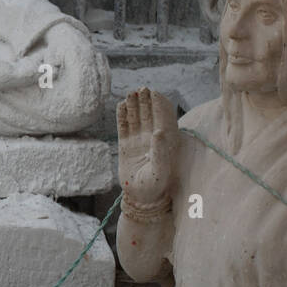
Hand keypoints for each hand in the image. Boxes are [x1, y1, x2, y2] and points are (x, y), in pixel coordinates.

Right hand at [116, 88, 177, 204]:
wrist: (141, 198)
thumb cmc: (156, 185)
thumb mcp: (160, 170)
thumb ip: (160, 151)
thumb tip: (159, 131)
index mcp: (165, 142)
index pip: (163, 117)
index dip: (159, 104)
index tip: (154, 93)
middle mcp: (152, 138)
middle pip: (149, 114)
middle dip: (146, 101)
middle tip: (141, 89)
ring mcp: (138, 141)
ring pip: (135, 118)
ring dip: (133, 106)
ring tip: (130, 94)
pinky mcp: (125, 145)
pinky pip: (123, 127)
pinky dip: (121, 116)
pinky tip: (120, 105)